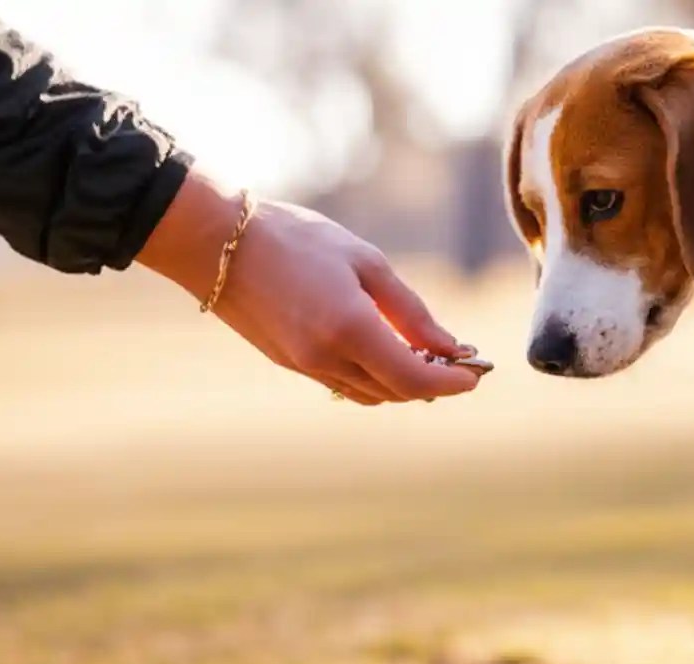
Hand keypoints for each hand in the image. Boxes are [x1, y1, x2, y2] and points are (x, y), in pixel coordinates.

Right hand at [136, 171, 480, 404]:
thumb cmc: (297, 239)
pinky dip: (373, 378)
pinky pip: (344, 385)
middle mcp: (327, 358)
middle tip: (459, 362)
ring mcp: (305, 366)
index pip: (415, 379)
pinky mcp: (290, 364)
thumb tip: (449, 345)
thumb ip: (410, 311)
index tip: (476, 375)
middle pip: (396, 393)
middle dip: (433, 383)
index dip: (451, 382)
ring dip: (403, 384)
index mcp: (350, 329)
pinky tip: (386, 353)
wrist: (217, 243)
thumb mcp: (366, 262)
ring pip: (370, 394)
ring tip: (427, 356)